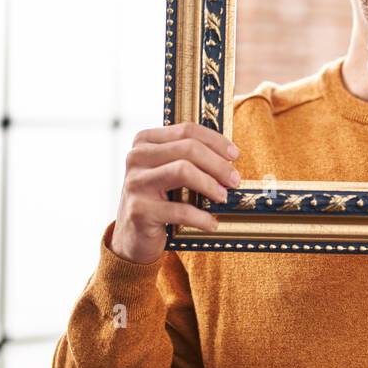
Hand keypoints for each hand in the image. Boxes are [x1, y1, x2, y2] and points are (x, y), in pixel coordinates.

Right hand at [110, 122, 239, 264]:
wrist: (132, 237)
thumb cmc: (158, 199)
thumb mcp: (168, 171)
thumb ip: (189, 157)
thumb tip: (230, 156)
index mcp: (145, 141)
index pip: (187, 130)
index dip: (216, 141)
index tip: (234, 155)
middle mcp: (136, 157)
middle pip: (188, 148)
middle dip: (218, 164)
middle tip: (234, 180)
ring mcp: (135, 183)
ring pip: (183, 171)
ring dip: (210, 185)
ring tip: (223, 197)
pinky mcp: (139, 210)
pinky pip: (180, 210)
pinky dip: (202, 217)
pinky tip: (212, 223)